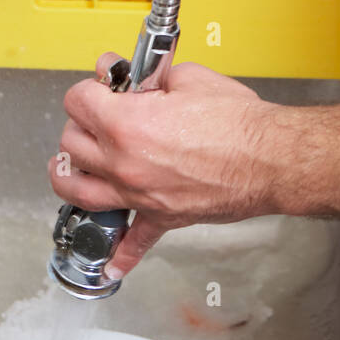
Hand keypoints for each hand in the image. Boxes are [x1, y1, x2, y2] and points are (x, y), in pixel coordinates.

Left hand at [48, 54, 287, 278]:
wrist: (270, 158)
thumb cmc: (237, 122)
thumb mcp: (190, 78)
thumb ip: (152, 77)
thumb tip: (136, 75)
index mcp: (126, 123)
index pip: (78, 100)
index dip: (90, 86)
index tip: (103, 85)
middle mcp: (123, 163)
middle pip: (70, 144)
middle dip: (80, 123)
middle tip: (97, 116)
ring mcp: (138, 195)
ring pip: (78, 192)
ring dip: (69, 176)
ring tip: (72, 167)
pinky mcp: (161, 218)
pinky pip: (133, 243)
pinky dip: (119, 255)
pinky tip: (110, 263)